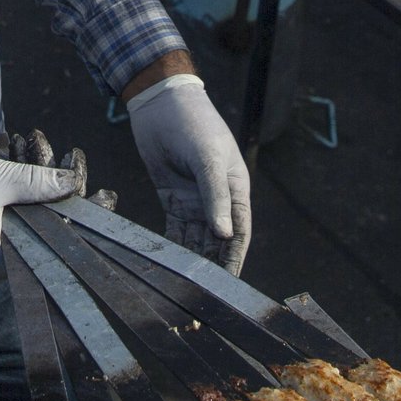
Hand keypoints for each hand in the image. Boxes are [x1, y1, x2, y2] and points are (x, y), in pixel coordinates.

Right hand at [0, 149, 81, 282]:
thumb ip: (34, 183)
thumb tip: (73, 183)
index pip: (55, 243)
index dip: (83, 218)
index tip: (109, 198)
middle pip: (45, 241)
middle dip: (64, 204)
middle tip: (85, 171)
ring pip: (29, 237)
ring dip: (41, 204)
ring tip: (51, 166)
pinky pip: (12, 237)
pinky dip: (22, 211)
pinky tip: (30, 184)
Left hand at [126, 72, 250, 272]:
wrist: (161, 102)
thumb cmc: (194, 123)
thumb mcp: (208, 158)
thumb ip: (215, 196)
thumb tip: (224, 235)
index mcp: (236, 191)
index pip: (239, 235)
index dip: (234, 261)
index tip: (228, 289)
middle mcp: (218, 201)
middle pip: (217, 244)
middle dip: (210, 270)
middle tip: (200, 298)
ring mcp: (195, 202)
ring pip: (195, 241)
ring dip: (189, 263)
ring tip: (181, 289)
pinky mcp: (173, 199)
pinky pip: (174, 230)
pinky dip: (170, 247)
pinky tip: (164, 266)